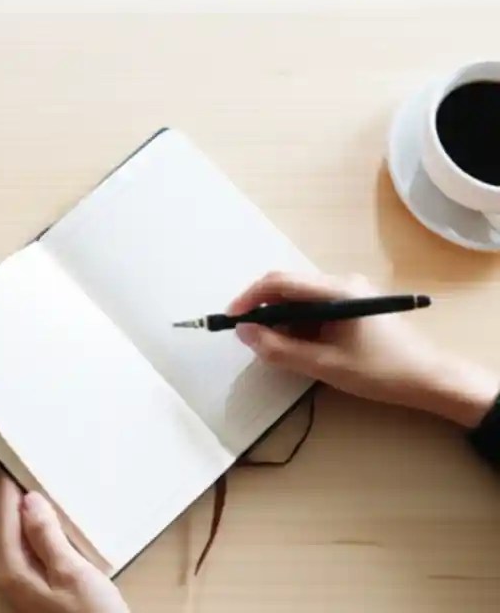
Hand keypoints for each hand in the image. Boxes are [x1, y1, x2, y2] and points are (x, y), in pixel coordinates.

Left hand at [0, 477, 128, 612]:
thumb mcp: (71, 571)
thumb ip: (47, 535)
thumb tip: (29, 501)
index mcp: (13, 569)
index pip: (7, 517)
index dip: (11, 487)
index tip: (14, 459)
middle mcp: (13, 575)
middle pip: (12, 525)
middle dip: (21, 498)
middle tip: (29, 466)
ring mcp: (27, 583)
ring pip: (25, 537)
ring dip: (35, 514)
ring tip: (44, 487)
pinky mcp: (42, 587)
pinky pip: (38, 549)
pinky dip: (46, 532)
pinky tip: (58, 523)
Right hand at [229, 271, 498, 426]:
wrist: (430, 380)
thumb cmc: (381, 372)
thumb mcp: (324, 364)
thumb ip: (278, 348)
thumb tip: (243, 333)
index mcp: (337, 290)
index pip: (279, 282)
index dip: (249, 299)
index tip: (231, 321)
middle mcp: (343, 283)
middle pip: (288, 288)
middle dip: (264, 312)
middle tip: (250, 339)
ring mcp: (350, 293)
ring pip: (300, 300)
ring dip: (282, 322)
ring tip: (276, 349)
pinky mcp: (354, 305)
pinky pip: (315, 308)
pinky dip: (300, 325)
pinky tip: (300, 348)